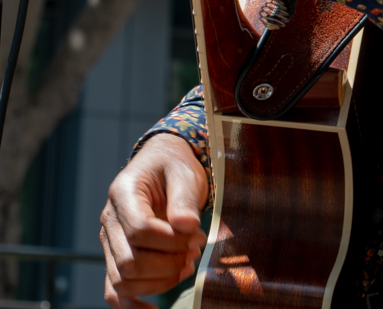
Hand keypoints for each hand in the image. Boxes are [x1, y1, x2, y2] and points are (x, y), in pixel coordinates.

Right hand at [100, 133, 207, 308]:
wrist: (164, 164)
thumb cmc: (174, 166)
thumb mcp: (184, 172)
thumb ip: (184, 198)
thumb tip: (186, 226)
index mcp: (122, 193)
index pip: (140, 230)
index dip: (170, 241)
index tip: (197, 237)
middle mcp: (109, 220)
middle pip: (130, 261)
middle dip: (167, 264)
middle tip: (195, 252)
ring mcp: (109, 242)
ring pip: (123, 281)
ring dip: (158, 283)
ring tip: (186, 266)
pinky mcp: (115, 257)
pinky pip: (114, 291)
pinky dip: (131, 306)